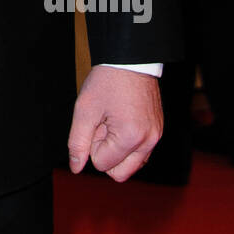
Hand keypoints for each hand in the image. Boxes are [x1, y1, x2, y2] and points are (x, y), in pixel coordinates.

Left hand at [68, 65, 162, 181]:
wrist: (130, 60)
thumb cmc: (106, 81)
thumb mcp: (85, 110)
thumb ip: (78, 142)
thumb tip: (76, 168)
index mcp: (131, 137)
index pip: (102, 165)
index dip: (92, 145)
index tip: (96, 123)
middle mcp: (149, 141)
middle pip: (120, 174)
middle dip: (105, 155)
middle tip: (102, 127)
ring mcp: (156, 136)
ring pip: (132, 165)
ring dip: (117, 151)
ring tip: (111, 123)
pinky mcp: (158, 130)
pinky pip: (141, 153)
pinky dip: (128, 145)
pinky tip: (121, 122)